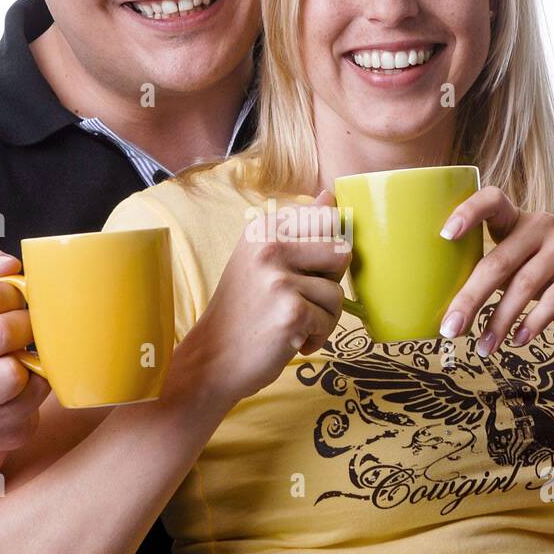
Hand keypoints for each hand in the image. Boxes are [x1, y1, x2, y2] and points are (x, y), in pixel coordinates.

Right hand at [0, 245, 51, 451]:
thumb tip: (7, 263)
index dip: (16, 296)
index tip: (19, 304)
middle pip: (1, 331)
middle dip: (27, 329)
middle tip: (29, 334)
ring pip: (12, 371)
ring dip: (31, 362)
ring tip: (25, 360)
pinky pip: (29, 398)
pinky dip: (38, 389)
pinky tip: (27, 387)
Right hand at [185, 191, 351, 404]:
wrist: (212, 359)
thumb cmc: (242, 310)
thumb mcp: (261, 259)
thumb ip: (298, 228)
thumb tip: (330, 194)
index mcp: (264, 227)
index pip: (328, 221)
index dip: (324, 253)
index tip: (300, 272)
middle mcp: (270, 246)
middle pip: (341, 252)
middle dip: (330, 282)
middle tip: (299, 299)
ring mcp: (279, 278)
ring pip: (338, 293)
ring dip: (323, 316)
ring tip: (291, 324)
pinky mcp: (291, 311)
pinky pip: (331, 321)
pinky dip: (317, 337)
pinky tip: (290, 340)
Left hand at [438, 186, 553, 354]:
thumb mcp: (531, 259)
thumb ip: (500, 268)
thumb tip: (454, 308)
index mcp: (521, 220)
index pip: (492, 201)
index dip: (468, 212)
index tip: (444, 236)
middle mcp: (542, 225)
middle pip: (498, 262)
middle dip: (470, 299)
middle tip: (449, 330)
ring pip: (524, 285)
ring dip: (500, 321)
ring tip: (483, 348)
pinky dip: (535, 321)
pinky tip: (520, 340)